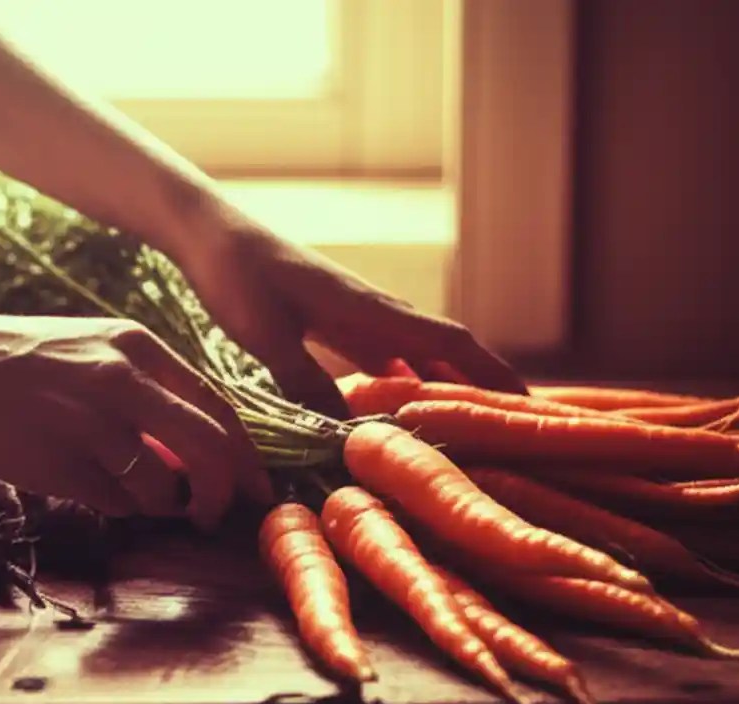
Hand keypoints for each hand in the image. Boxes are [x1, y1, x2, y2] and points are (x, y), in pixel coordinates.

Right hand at [0, 303, 269, 529]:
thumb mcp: (90, 353)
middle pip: (210, 448)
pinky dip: (114, 506)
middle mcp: (123, 380)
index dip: (245, 454)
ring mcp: (91, 423)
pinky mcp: (59, 463)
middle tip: (215, 515)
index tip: (256, 486)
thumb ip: (145, 393)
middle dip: (224, 491)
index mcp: (136, 347)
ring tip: (130, 493)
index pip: (218, 406)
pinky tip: (81, 482)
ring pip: (162, 486)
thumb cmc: (13, 359)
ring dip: (160, 504)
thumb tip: (191, 451)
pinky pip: (114, 503)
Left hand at [169, 204, 525, 417]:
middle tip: (512, 435)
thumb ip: (302, 381)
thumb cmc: (233, 273)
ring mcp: (354, 316)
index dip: (493, 374)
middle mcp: (373, 312)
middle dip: (480, 389)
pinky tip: (398, 412)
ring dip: (443, 389)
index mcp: (368, 310)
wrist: (207, 232)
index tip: (531, 407)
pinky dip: (402, 385)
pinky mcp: (331, 322)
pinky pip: (383, 358)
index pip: (451, 342)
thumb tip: (346, 436)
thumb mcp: (263, 333)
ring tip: (466, 433)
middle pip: (445, 353)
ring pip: (416, 357)